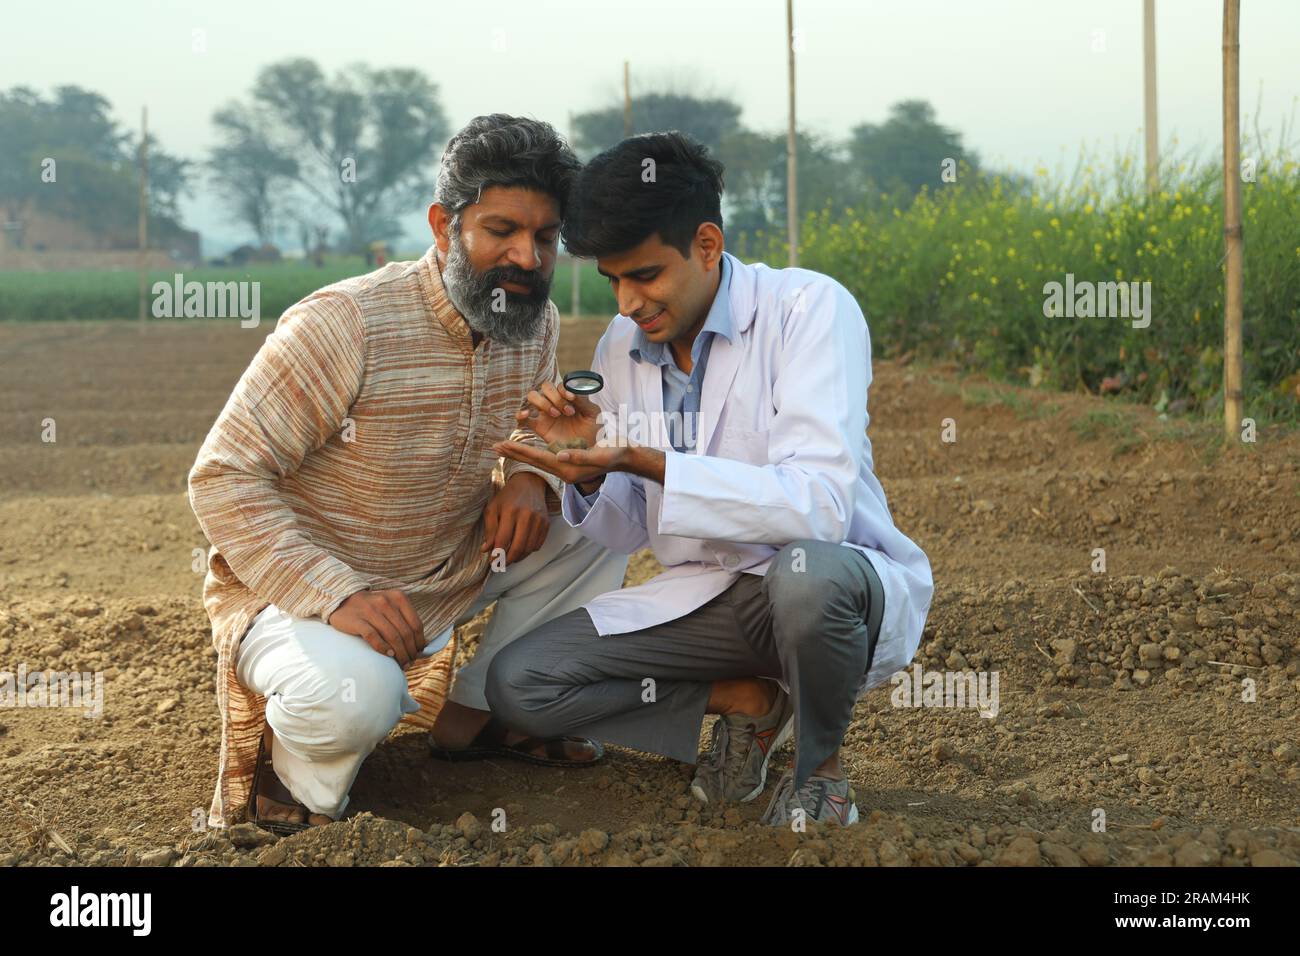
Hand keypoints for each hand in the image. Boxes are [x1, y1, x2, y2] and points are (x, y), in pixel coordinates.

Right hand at [327, 589, 423, 667]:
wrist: (342, 600)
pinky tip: (389, 655)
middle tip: (410, 663)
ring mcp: (370, 610)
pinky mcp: (357, 620)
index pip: (416, 624)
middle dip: (410, 651)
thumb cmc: (372, 608)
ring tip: (402, 664)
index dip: (419, 642)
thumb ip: (405, 620)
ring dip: (400, 654)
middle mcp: (386, 602)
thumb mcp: (391, 606)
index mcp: (398, 597)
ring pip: (392, 636)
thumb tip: (423, 644)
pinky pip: (373, 636)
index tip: (419, 652)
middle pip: (405, 633)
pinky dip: (383, 647)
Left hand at [482, 473, 549, 564]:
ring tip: (509, 558)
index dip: (497, 554)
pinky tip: (521, 549)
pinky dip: (528, 551)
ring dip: (518, 558)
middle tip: (501, 564)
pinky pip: (538, 545)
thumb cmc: (508, 496)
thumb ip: (489, 529)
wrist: (529, 483)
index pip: (503, 539)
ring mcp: (539, 520)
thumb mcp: (493, 508)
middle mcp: (527, 516)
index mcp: (510, 511)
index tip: (492, 561)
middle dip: (508, 560)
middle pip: (518, 547)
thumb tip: (486, 549)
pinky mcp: (546, 523)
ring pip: (529, 548)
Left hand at [493, 440, 655, 486]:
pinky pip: (546, 460)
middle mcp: (564, 471)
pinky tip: (526, 450)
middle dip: (514, 452)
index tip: (501, 445)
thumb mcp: (599, 454)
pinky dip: (533, 454)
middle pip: (533, 460)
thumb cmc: (615, 453)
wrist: (626, 457)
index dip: (519, 450)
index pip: (538, 458)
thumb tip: (560, 455)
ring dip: (520, 453)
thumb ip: (579, 456)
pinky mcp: (568, 465)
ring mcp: (566, 469)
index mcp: (568, 469)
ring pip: (538, 460)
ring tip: (504, 447)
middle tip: (494, 446)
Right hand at [515, 382, 601, 451]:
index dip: (564, 389)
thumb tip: (572, 391)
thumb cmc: (592, 430)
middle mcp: (555, 402)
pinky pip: (523, 418)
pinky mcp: (538, 426)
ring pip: (533, 396)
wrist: (588, 450)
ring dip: (542, 402)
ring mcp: (545, 414)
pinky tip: (526, 414)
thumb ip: (584, 401)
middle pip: (545, 387)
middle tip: (567, 412)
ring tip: (555, 415)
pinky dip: (520, 414)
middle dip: (555, 397)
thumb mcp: (593, 414)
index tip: (571, 398)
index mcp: (568, 397)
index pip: (560, 385)